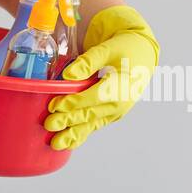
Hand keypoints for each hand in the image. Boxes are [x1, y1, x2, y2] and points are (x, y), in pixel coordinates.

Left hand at [44, 5, 158, 150]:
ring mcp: (116, 111)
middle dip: (68, 121)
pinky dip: (81, 134)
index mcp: (121, 85)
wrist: (142, 55)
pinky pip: (95, 125)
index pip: (94, 97)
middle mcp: (120, 102)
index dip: (73, 102)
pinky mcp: (111, 114)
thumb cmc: (124, 48)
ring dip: (73, 134)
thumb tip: (68, 75)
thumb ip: (89, 61)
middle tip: (49, 125)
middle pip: (90, 113)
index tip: (54, 106)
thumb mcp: (108, 49)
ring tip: (56, 144)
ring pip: (92, 124)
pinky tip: (69, 143)